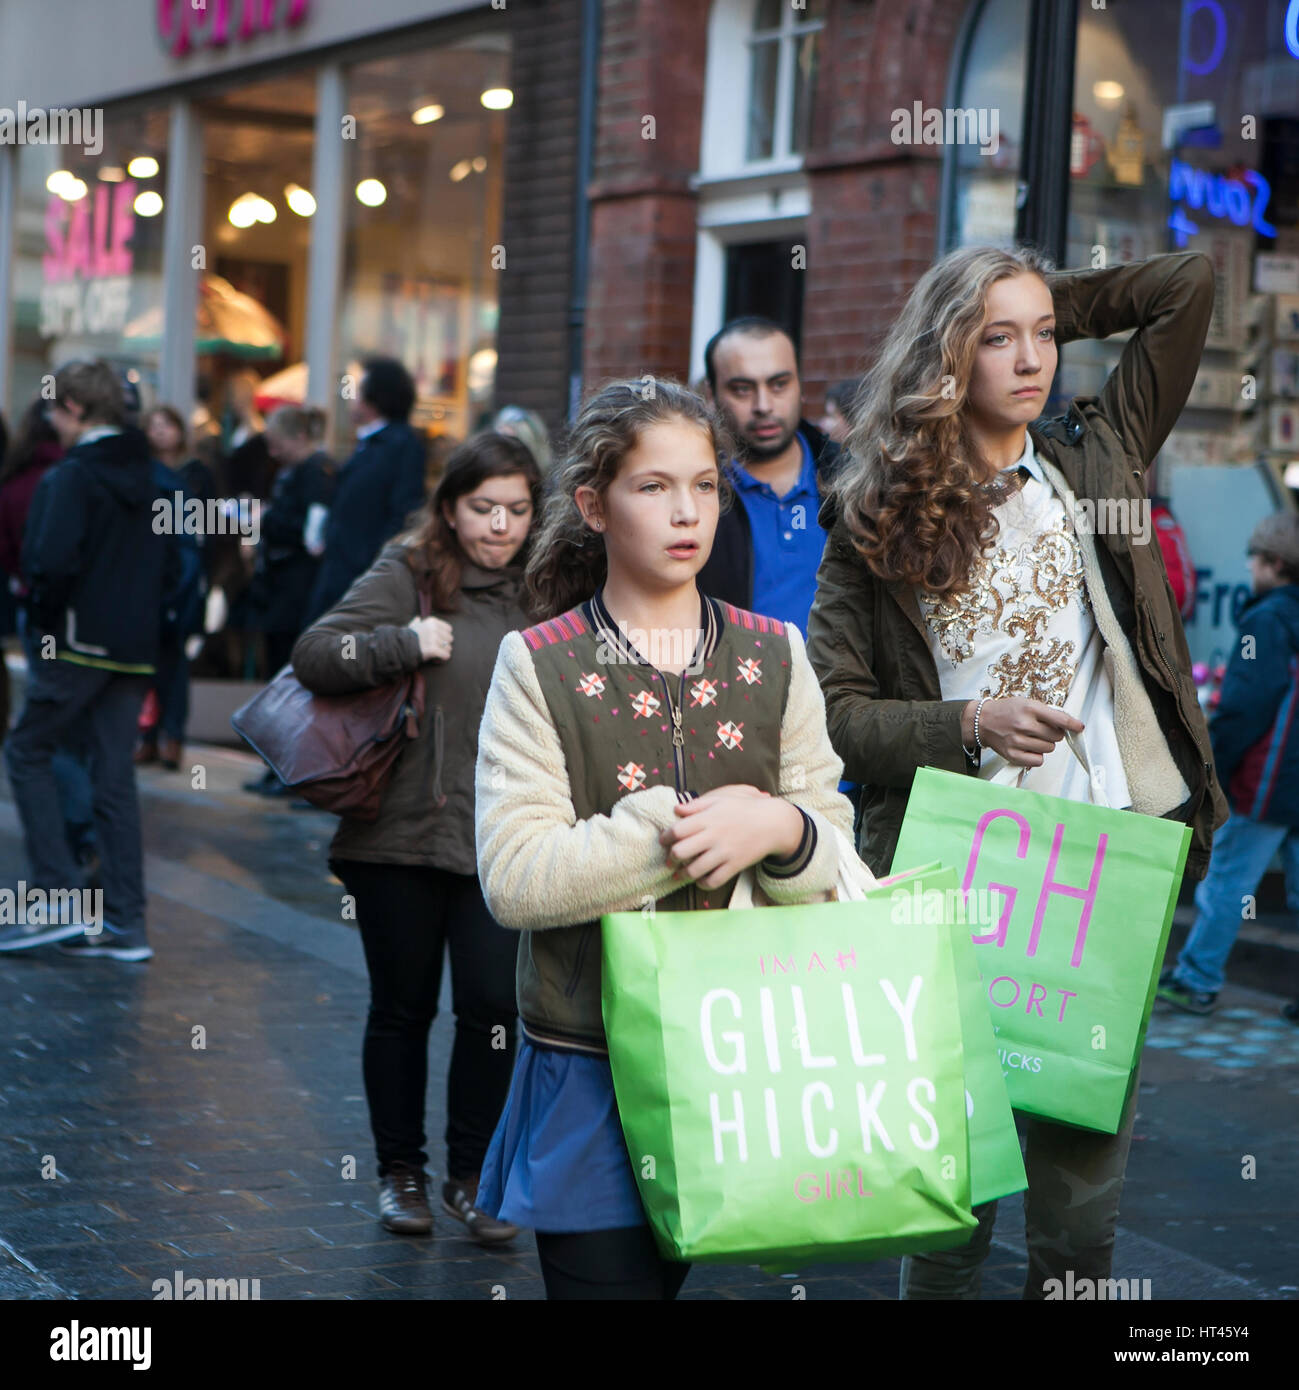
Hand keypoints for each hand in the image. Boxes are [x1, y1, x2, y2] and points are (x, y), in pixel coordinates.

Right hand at [408, 615, 452, 661]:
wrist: (402, 646)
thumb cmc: (407, 637)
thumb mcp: (412, 627)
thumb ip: (417, 622)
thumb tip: (418, 619)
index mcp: (432, 622)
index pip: (449, 629)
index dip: (445, 635)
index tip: (440, 639)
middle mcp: (434, 629)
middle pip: (450, 638)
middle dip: (445, 643)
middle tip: (439, 647)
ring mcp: (434, 639)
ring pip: (448, 647)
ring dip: (445, 651)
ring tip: (439, 653)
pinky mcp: (433, 649)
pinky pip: (445, 654)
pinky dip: (445, 657)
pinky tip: (442, 658)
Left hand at [658, 786, 803, 889]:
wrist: (773, 823)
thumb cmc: (745, 808)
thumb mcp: (721, 799)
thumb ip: (697, 804)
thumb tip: (676, 809)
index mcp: (708, 818)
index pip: (677, 830)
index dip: (665, 837)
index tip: (664, 840)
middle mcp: (714, 836)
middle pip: (680, 852)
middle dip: (671, 858)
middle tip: (671, 859)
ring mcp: (725, 853)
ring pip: (694, 870)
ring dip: (683, 874)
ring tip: (680, 874)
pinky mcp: (735, 866)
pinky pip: (713, 881)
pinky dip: (703, 883)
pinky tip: (700, 879)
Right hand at [965, 697, 1082, 767]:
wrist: (982, 721)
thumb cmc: (1006, 711)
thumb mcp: (1027, 703)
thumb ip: (1047, 713)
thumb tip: (1069, 725)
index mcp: (1029, 709)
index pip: (1059, 719)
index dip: (1073, 725)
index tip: (1079, 727)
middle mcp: (1024, 725)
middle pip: (1056, 737)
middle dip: (1053, 734)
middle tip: (1042, 730)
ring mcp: (1017, 741)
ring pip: (1048, 749)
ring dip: (1045, 745)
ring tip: (1032, 738)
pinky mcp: (1012, 754)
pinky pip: (1038, 761)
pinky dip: (1036, 756)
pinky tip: (1028, 748)